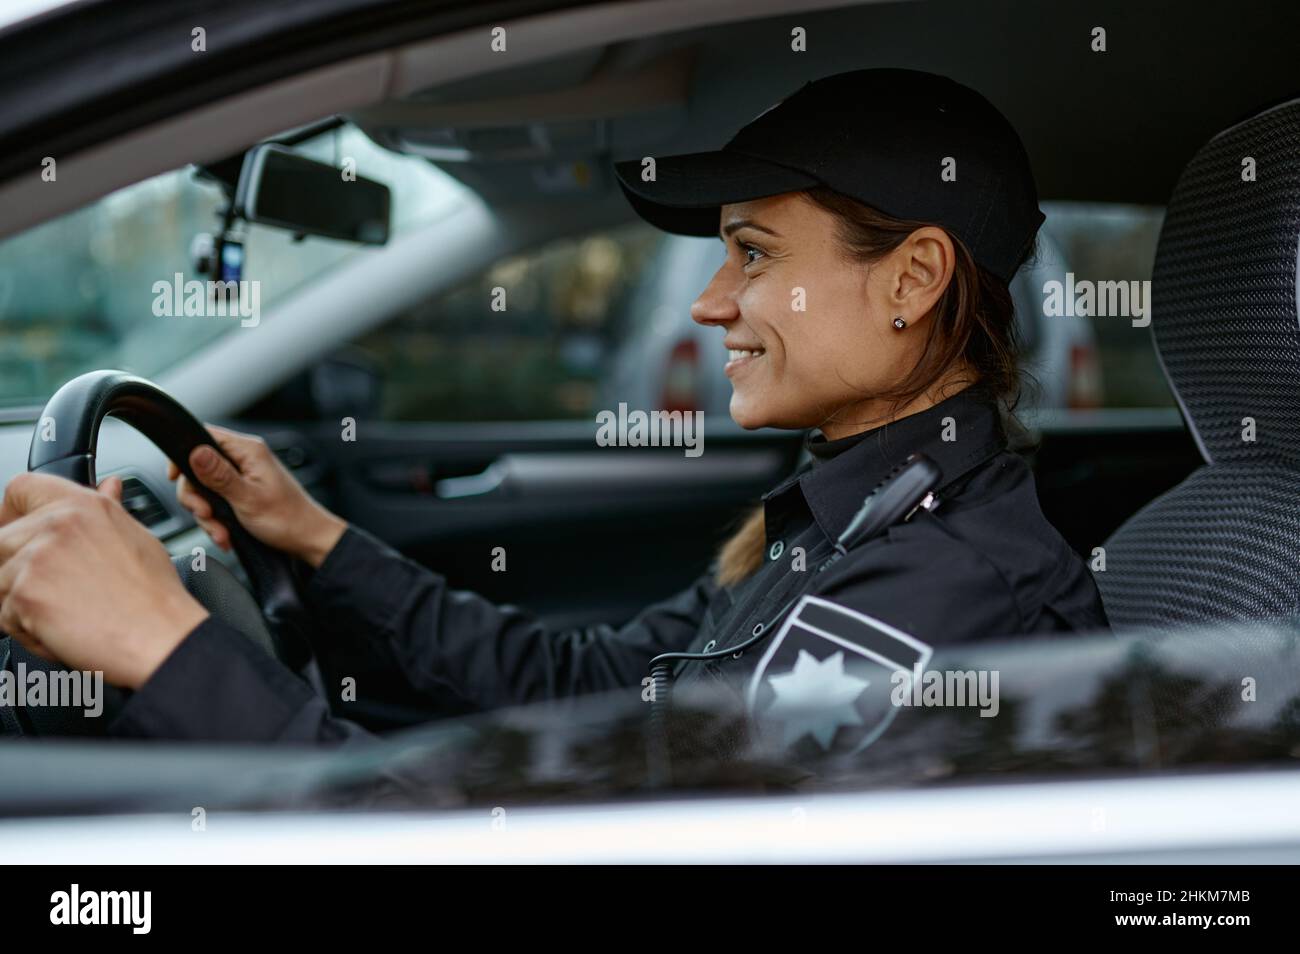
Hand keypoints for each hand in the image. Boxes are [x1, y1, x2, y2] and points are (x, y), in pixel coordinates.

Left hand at [0, 473, 208, 688]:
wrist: (160, 637)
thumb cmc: (154, 596)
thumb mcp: (137, 537)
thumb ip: (108, 510)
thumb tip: (108, 487)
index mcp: (83, 505)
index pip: (22, 489)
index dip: (12, 513)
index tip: (17, 530)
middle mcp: (56, 525)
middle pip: (1, 541)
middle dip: (16, 569)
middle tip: (51, 591)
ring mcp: (36, 559)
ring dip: (22, 603)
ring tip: (65, 614)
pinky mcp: (24, 596)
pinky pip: (3, 615)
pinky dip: (27, 630)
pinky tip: (63, 630)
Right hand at [168, 424, 345, 567]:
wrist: (308, 541)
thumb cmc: (287, 519)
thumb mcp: (247, 498)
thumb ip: (219, 475)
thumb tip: (194, 451)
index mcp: (249, 451)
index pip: (204, 436)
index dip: (184, 455)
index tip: (176, 478)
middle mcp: (245, 459)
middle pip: (198, 468)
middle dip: (197, 497)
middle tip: (207, 515)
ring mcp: (244, 477)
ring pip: (205, 490)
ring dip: (208, 515)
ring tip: (222, 533)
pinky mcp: (243, 493)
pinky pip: (217, 503)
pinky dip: (217, 521)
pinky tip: (226, 535)